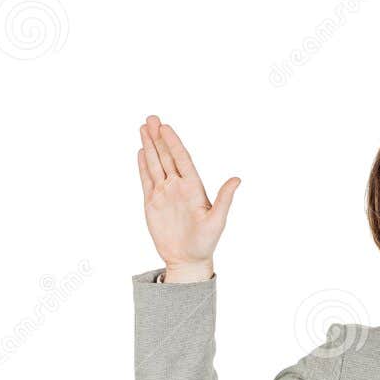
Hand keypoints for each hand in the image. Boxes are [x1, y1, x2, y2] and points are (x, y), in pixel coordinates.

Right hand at [136, 115, 239, 278]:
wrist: (188, 261)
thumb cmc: (205, 243)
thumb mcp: (217, 221)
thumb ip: (224, 199)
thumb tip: (238, 179)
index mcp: (193, 187)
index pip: (182, 159)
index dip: (174, 143)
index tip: (166, 127)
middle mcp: (178, 187)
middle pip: (167, 157)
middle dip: (159, 138)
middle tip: (152, 117)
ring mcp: (164, 193)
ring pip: (155, 164)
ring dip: (149, 146)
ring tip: (144, 127)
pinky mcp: (153, 203)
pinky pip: (147, 180)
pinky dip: (143, 166)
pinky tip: (141, 152)